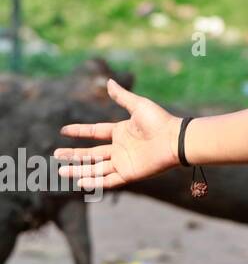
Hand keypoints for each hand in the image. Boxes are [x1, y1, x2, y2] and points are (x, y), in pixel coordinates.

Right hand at [55, 78, 181, 190]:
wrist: (175, 139)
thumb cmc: (160, 121)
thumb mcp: (138, 105)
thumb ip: (122, 96)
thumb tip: (108, 81)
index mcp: (121, 132)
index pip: (95, 132)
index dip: (80, 131)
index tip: (64, 131)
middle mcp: (120, 148)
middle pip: (91, 153)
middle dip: (73, 155)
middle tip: (56, 154)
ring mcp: (123, 162)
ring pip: (95, 168)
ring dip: (78, 170)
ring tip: (60, 171)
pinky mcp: (129, 173)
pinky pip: (108, 180)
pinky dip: (94, 182)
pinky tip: (80, 181)